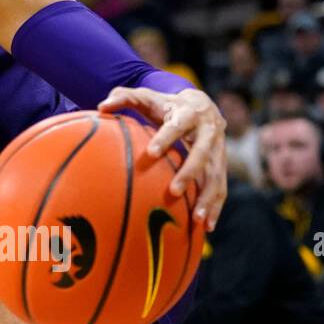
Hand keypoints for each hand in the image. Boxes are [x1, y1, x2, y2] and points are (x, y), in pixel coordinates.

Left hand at [98, 86, 227, 229]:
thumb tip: (102, 106)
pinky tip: (207, 227)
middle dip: (189, 173)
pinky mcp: (222, 165)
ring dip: (208, 197)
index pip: (176, 126)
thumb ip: (123, 97)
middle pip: (202, 153)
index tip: (150, 153)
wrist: (202, 104)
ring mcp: (219, 150)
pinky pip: (221, 187)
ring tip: (197, 220)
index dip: (165, 138)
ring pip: (216, 174)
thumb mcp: (145, 96)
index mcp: (188, 113)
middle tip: (174, 191)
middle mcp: (208, 131)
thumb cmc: (165, 103)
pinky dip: (215, 206)